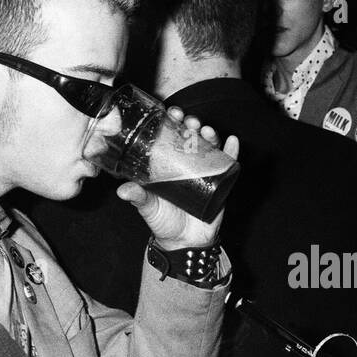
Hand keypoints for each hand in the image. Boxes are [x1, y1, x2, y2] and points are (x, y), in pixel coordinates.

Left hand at [117, 106, 238, 248]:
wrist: (185, 244)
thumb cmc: (164, 224)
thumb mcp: (148, 208)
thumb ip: (138, 198)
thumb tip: (123, 190)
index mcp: (168, 166)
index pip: (170, 138)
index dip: (172, 123)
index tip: (171, 113)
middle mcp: (186, 166)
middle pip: (191, 138)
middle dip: (191, 125)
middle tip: (188, 121)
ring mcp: (205, 173)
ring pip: (209, 147)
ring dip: (210, 134)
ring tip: (206, 130)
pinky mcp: (220, 184)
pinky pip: (229, 165)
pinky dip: (232, 152)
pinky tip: (232, 141)